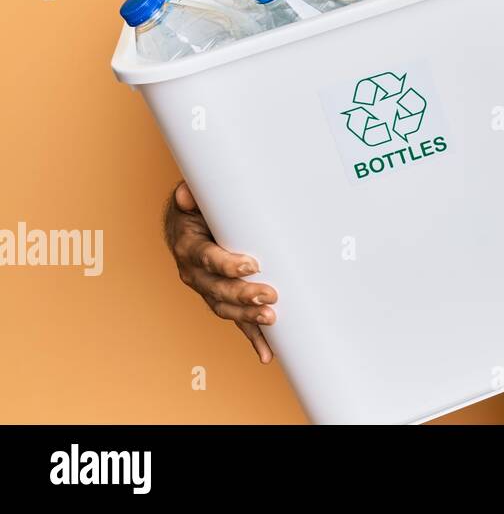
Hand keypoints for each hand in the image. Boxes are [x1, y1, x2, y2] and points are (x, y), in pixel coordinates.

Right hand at [165, 180, 277, 363]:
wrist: (187, 224)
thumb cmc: (197, 210)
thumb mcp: (192, 199)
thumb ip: (191, 197)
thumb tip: (187, 194)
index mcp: (188, 248)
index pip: (207, 259)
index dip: (227, 264)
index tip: (251, 265)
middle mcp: (194, 274)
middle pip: (218, 289)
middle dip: (244, 295)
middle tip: (270, 296)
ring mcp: (207, 290)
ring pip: (226, 309)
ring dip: (249, 317)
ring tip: (271, 319)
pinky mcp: (221, 299)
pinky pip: (237, 320)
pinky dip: (252, 337)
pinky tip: (267, 353)